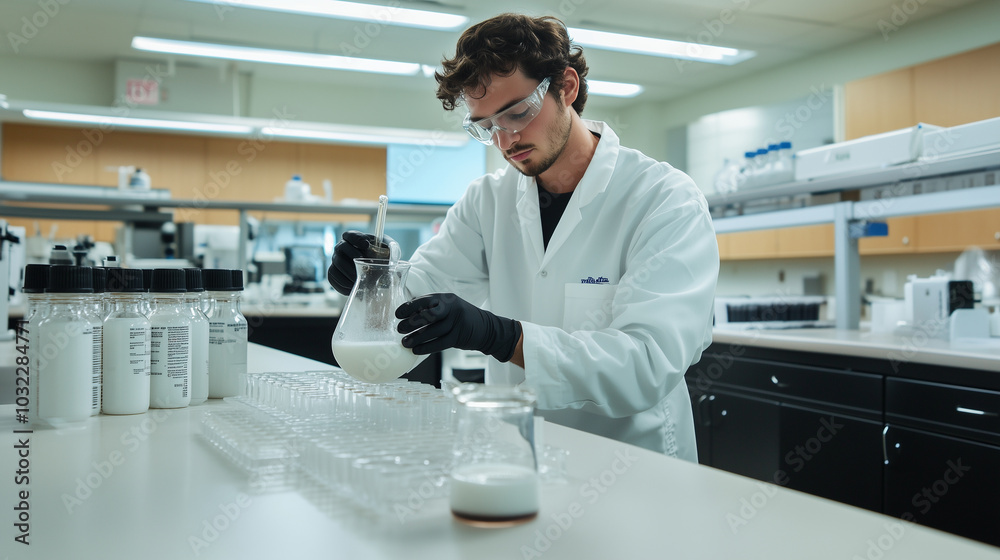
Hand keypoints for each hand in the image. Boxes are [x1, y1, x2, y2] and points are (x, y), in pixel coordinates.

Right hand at [327, 230, 394, 295]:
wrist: (376, 274)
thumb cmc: (381, 258)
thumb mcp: (389, 251)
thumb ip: (392, 248)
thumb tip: (392, 253)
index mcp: (354, 239)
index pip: (350, 234)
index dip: (356, 239)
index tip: (367, 245)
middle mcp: (342, 248)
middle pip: (340, 248)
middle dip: (352, 257)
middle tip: (364, 266)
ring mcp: (336, 260)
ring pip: (336, 264)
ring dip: (348, 272)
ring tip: (359, 279)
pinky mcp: (333, 274)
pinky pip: (333, 277)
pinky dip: (342, 283)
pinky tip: (353, 286)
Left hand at [396, 293, 521, 361]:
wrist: (485, 328)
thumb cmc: (459, 318)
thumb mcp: (448, 308)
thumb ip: (430, 309)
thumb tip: (406, 314)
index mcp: (445, 298)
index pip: (424, 300)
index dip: (409, 307)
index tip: (397, 314)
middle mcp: (452, 308)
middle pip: (429, 315)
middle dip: (412, 322)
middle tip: (399, 329)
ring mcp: (457, 322)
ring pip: (433, 331)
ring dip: (417, 337)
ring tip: (404, 343)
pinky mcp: (460, 337)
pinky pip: (440, 343)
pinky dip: (426, 347)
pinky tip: (416, 350)